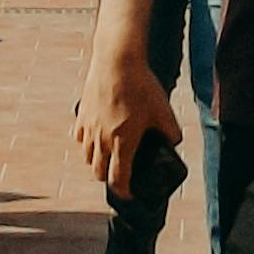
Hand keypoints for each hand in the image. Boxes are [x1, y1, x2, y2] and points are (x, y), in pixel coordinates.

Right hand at [74, 36, 174, 189]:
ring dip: (96, 162)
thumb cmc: (141, 85)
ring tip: (108, 156)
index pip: (118, 180)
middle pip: (99, 173)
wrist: (116, 60)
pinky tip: (95, 137)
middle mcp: (102, 140)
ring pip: (87, 157)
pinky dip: (86, 144)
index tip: (130, 194)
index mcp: (123, 143)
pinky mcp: (82, 114)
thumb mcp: (163, 110)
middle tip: (120, 174)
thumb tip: (174, 142)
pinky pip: (80, 138)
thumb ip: (171, 131)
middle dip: (109, 178)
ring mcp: (89, 127)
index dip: (125, 192)